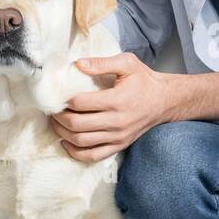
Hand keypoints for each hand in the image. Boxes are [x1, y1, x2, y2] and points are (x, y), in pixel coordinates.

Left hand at [51, 53, 173, 162]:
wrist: (165, 101)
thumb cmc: (144, 81)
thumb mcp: (127, 63)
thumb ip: (102, 62)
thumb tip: (78, 64)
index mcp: (117, 100)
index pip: (80, 104)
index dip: (64, 100)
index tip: (58, 96)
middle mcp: (117, 121)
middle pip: (77, 125)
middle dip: (59, 118)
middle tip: (53, 110)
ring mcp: (118, 136)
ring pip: (81, 141)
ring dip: (63, 134)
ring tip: (56, 123)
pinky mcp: (119, 145)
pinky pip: (93, 156)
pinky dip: (75, 153)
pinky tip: (66, 143)